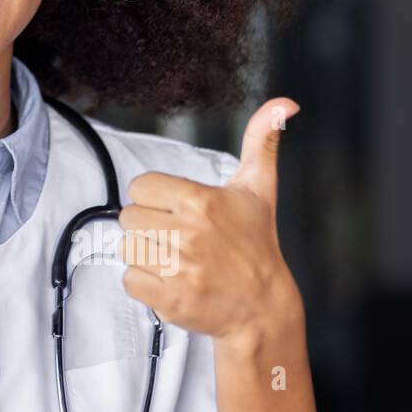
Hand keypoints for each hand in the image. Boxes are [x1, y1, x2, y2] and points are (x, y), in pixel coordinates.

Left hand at [118, 98, 303, 345]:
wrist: (264, 307)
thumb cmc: (256, 243)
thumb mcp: (258, 189)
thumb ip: (261, 141)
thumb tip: (284, 104)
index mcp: (200, 201)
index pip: (140, 187)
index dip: (154, 198)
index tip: (177, 210)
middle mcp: (189, 233)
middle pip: (129, 218)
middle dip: (149, 226)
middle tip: (179, 237)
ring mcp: (179, 269)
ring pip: (127, 248)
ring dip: (146, 255)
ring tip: (177, 259)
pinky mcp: (170, 300)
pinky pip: (129, 281)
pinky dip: (145, 284)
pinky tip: (173, 281)